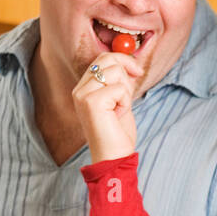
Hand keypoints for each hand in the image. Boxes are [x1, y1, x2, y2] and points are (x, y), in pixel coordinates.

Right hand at [71, 49, 144, 163]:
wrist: (114, 157)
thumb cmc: (117, 133)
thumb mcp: (119, 100)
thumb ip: (119, 81)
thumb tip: (130, 63)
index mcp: (83, 88)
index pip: (102, 58)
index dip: (123, 60)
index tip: (137, 70)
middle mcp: (79, 90)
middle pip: (107, 59)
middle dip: (126, 71)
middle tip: (132, 88)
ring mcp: (83, 95)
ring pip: (116, 72)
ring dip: (126, 91)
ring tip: (120, 110)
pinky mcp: (91, 102)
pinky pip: (120, 88)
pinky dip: (126, 102)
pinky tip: (118, 115)